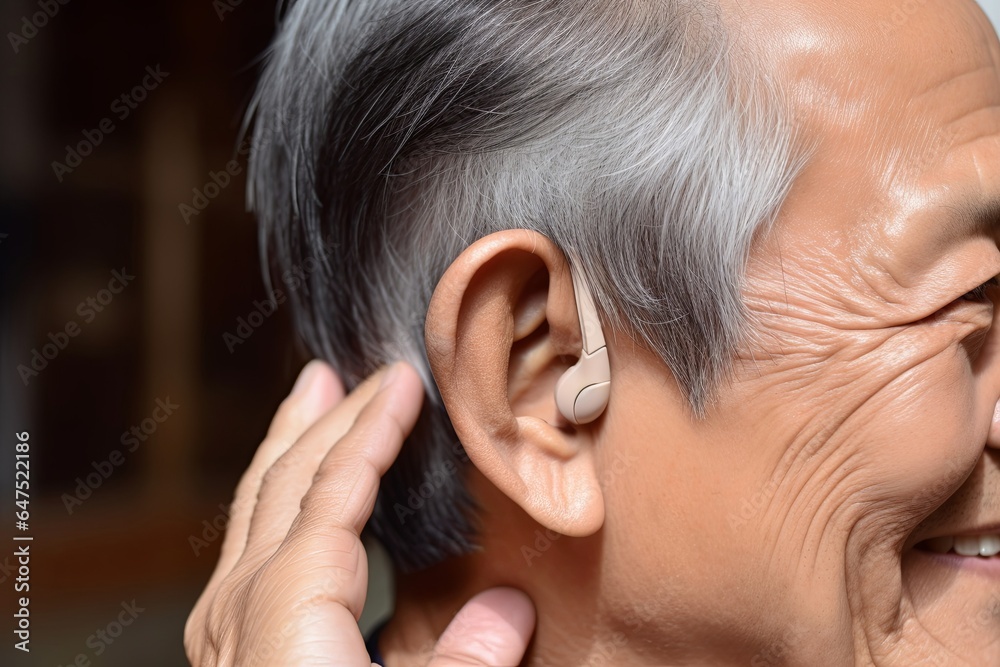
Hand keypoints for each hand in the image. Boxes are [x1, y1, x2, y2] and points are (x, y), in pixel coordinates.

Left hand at [184, 360, 535, 665]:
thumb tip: (508, 602)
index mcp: (290, 614)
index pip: (332, 493)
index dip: (371, 430)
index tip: (402, 381)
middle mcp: (243, 609)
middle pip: (281, 485)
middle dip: (316, 420)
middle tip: (342, 371)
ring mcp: (226, 630)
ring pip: (254, 511)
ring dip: (287, 451)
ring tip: (309, 404)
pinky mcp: (231, 650)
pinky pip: (251, 547)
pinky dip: (276, 503)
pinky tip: (296, 505)